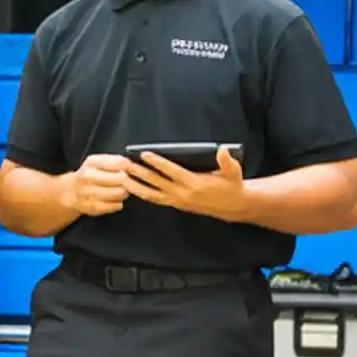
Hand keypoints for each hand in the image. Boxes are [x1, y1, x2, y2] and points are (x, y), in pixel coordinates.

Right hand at [61, 154, 130, 216]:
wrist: (69, 192)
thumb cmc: (88, 175)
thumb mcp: (97, 162)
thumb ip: (114, 160)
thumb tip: (130, 164)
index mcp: (92, 162)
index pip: (119, 163)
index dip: (130, 166)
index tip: (132, 169)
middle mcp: (88, 176)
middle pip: (121, 179)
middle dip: (127, 180)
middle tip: (125, 181)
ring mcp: (89, 193)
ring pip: (119, 193)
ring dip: (124, 192)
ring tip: (119, 190)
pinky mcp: (93, 207)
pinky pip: (116, 205)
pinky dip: (118, 202)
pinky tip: (113, 199)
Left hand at [123, 146, 247, 221]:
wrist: (233, 206)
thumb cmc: (232, 185)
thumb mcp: (233, 172)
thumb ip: (227, 162)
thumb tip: (222, 150)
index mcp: (194, 183)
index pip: (171, 171)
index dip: (158, 162)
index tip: (144, 154)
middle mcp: (183, 193)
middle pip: (156, 182)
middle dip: (139, 173)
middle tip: (125, 164)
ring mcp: (178, 201)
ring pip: (153, 194)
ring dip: (136, 186)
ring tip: (122, 178)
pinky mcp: (177, 205)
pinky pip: (156, 200)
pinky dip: (144, 194)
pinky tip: (132, 189)